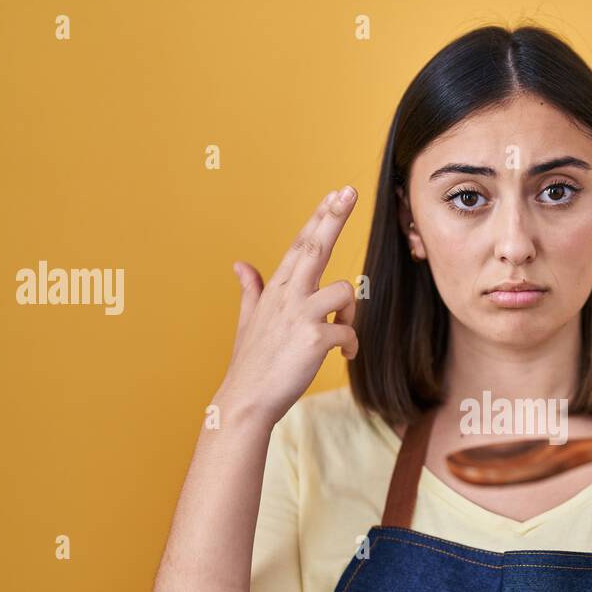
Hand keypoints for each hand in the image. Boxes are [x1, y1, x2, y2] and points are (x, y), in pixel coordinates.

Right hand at [216, 185, 360, 426]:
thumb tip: (240, 264)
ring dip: (351, 311)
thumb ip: (250, 289)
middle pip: (315, 247)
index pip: (300, 245)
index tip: (335, 193)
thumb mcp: (248, 320)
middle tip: (350, 191)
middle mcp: (287, 296)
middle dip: (333, 217)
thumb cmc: (252, 363)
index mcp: (275, 289)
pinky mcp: (314, 339)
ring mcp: (300, 315)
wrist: (247, 401)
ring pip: (345, 290)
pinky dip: (351, 344)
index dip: (319, 218)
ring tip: (340, 333)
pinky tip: (344, 354)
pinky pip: (348, 330)